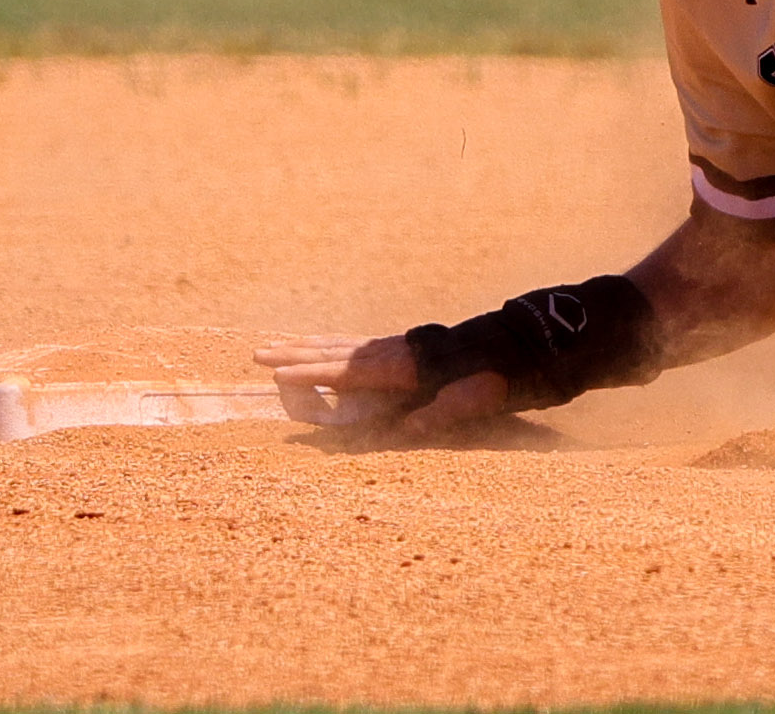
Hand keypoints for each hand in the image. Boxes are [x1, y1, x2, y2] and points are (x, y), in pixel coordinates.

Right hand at [252, 334, 510, 438]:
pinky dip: (328, 345)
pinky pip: (354, 346)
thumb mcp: (477, 401)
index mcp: (405, 367)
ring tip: (274, 348)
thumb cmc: (497, 378)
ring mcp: (395, 347)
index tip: (279, 374)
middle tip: (257, 355)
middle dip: (295, 355)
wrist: (517, 345)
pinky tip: (320, 347)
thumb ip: (443, 413)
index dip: (312, 374)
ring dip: (305, 347)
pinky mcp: (401, 349)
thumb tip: (408, 430)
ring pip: (340, 345)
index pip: (349, 372)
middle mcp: (394, 352)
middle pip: (334, 352)